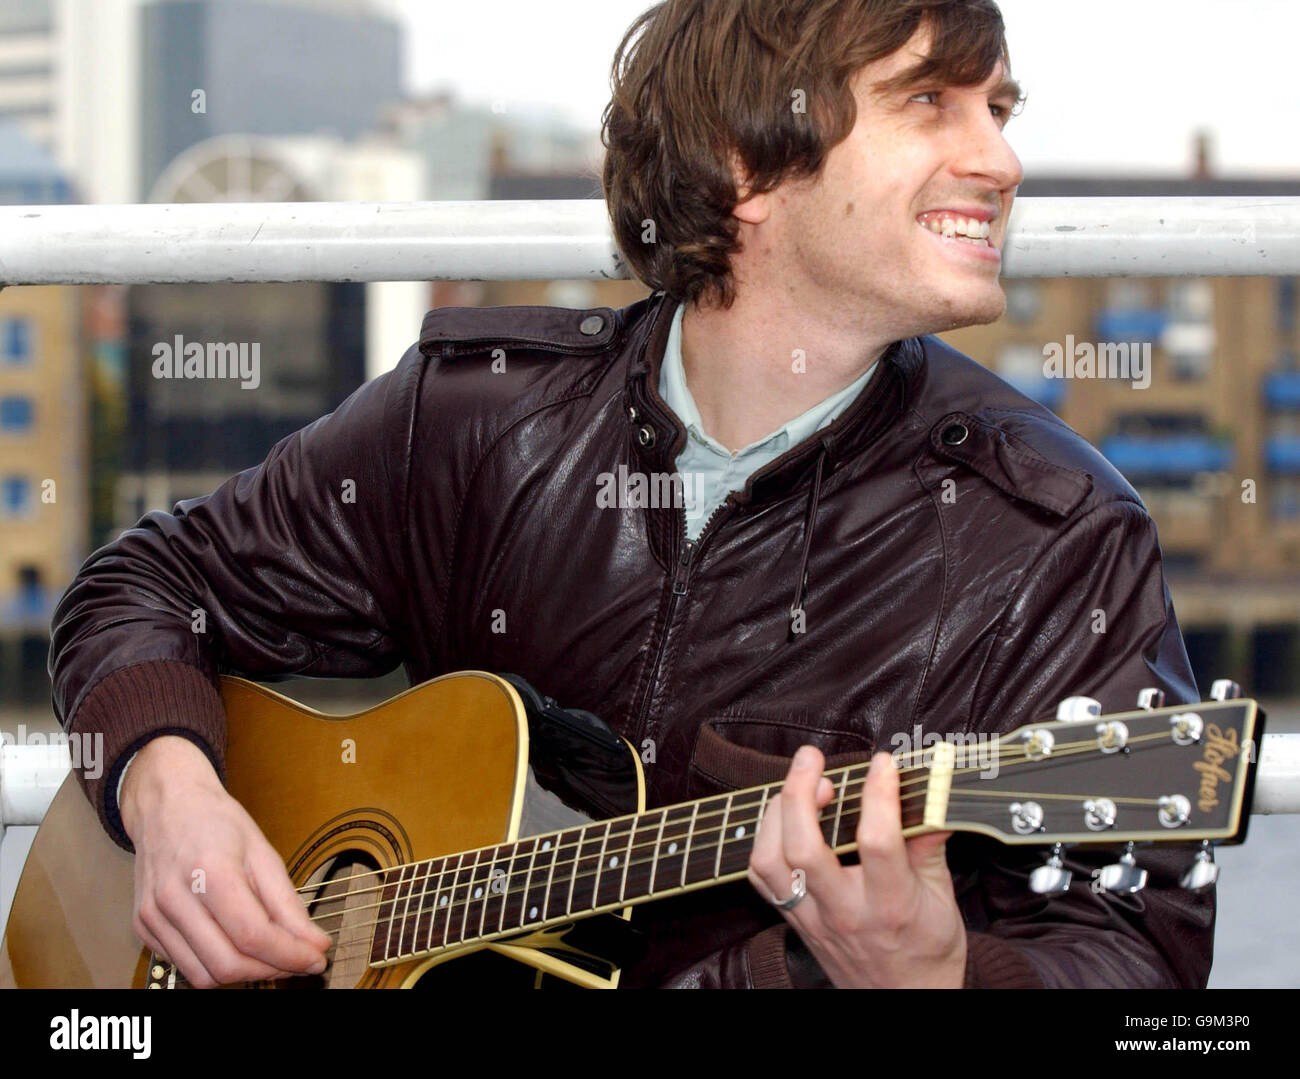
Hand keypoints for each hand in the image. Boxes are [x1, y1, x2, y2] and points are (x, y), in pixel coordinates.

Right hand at [120, 735, 332, 986]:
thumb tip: (314, 944)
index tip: (316, 959)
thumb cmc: (216, 822)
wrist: (167, 804)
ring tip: (270, 955)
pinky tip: (236, 945)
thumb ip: (287, 904)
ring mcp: (153, 916)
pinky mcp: (144, 926)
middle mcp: (175, 898)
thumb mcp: (263, 853)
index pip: (253, 935)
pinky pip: (185, 965)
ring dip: (245, 974)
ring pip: (204, 975)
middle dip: (271, 970)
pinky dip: (216, 965)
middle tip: (298, 960)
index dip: (290, 955)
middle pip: (228, 964)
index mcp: (211, 872)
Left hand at [747, 746, 966, 987]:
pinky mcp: (795, 922)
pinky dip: (764, 841)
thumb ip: (930, 843)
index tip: (882, 764)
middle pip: (803, 848)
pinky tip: (785, 821)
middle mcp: (845, 911)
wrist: (906, 1002)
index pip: (877, 841)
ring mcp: (814, 918)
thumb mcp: (943, 896)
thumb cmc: (928, 950)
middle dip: (800, 792)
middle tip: (813, 759)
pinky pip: (761, 878)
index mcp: (891, 904)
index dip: (878, 794)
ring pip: (770, 861)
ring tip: (800, 787)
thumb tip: (933, 791)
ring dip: (776, 814)